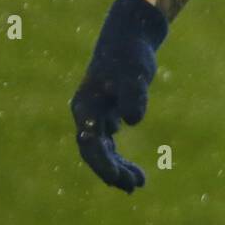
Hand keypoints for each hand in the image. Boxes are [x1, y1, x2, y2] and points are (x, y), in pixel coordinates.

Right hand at [70, 0, 168, 192]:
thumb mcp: (134, 75)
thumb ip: (133, 96)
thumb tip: (132, 121)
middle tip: (134, 186)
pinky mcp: (109, 113)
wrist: (130, 38)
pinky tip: (134, 171)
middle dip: (112, 171)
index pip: (89, 143)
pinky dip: (121, 157)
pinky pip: (111, 144)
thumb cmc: (130, 55)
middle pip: (94, 151)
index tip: (117, 178)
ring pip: (103, 150)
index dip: (102, 163)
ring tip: (139, 184)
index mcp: (85, 107)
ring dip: (118, 168)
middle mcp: (87, 114)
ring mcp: (97, 115)